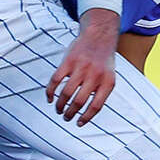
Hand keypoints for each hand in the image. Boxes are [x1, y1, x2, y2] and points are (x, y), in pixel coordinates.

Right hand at [47, 10, 120, 125]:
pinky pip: (55, 81)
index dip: (86, 117)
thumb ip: (101, 91)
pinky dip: (50, 92)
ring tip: (58, 110)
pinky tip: (49, 98)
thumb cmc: (103, 60)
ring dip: (60, 105)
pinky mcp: (68, 62)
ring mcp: (81, 68)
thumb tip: (88, 112)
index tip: (78, 123)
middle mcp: (95, 76)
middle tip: (66, 117)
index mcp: (108, 82)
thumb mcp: (109, 75)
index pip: (96, 106)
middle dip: (70, 113)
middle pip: (79, 101)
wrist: (99, 36)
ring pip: (66, 93)